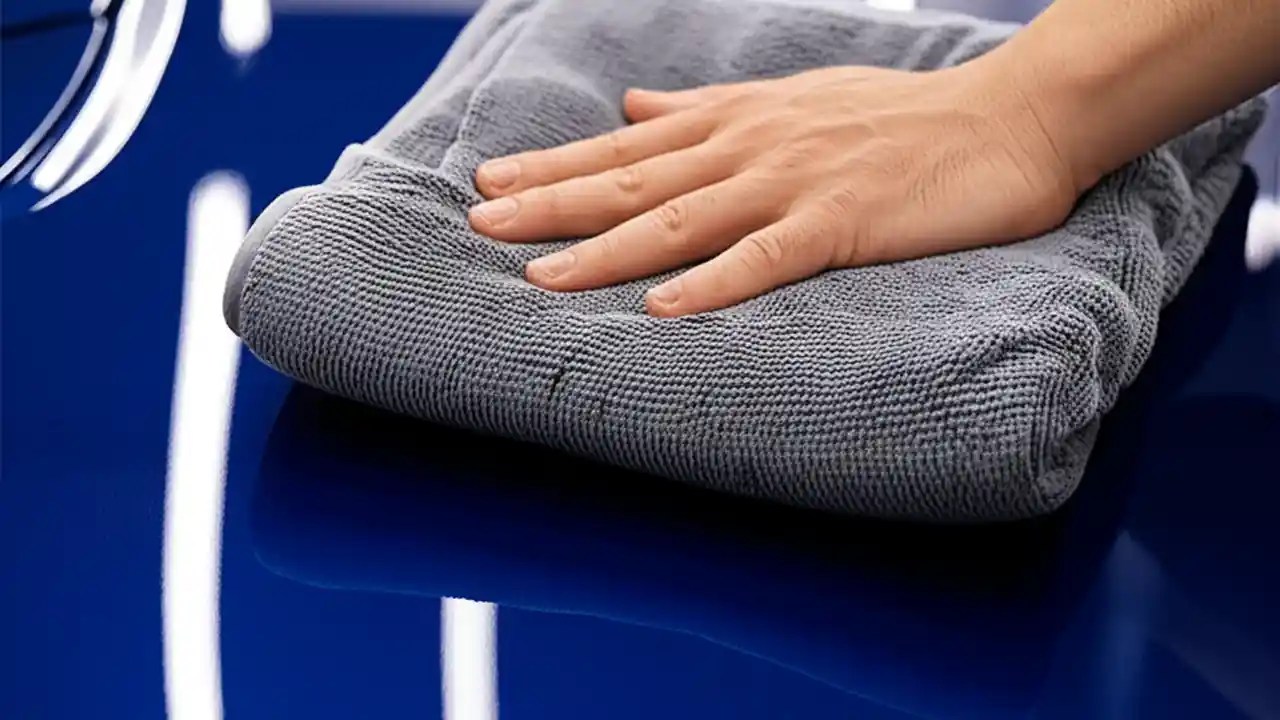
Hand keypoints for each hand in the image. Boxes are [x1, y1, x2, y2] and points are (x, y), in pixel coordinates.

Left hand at [469, 60, 1080, 316]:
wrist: (1009, 117)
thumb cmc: (900, 115)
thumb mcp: (790, 97)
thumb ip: (708, 108)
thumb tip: (637, 103)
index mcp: (738, 120)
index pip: (628, 145)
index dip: (556, 166)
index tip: (491, 186)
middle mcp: (751, 147)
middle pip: (635, 180)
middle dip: (553, 205)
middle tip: (482, 227)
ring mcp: (794, 184)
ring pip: (683, 220)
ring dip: (608, 249)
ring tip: (542, 278)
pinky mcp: (843, 223)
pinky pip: (767, 258)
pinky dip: (713, 283)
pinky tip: (661, 310)